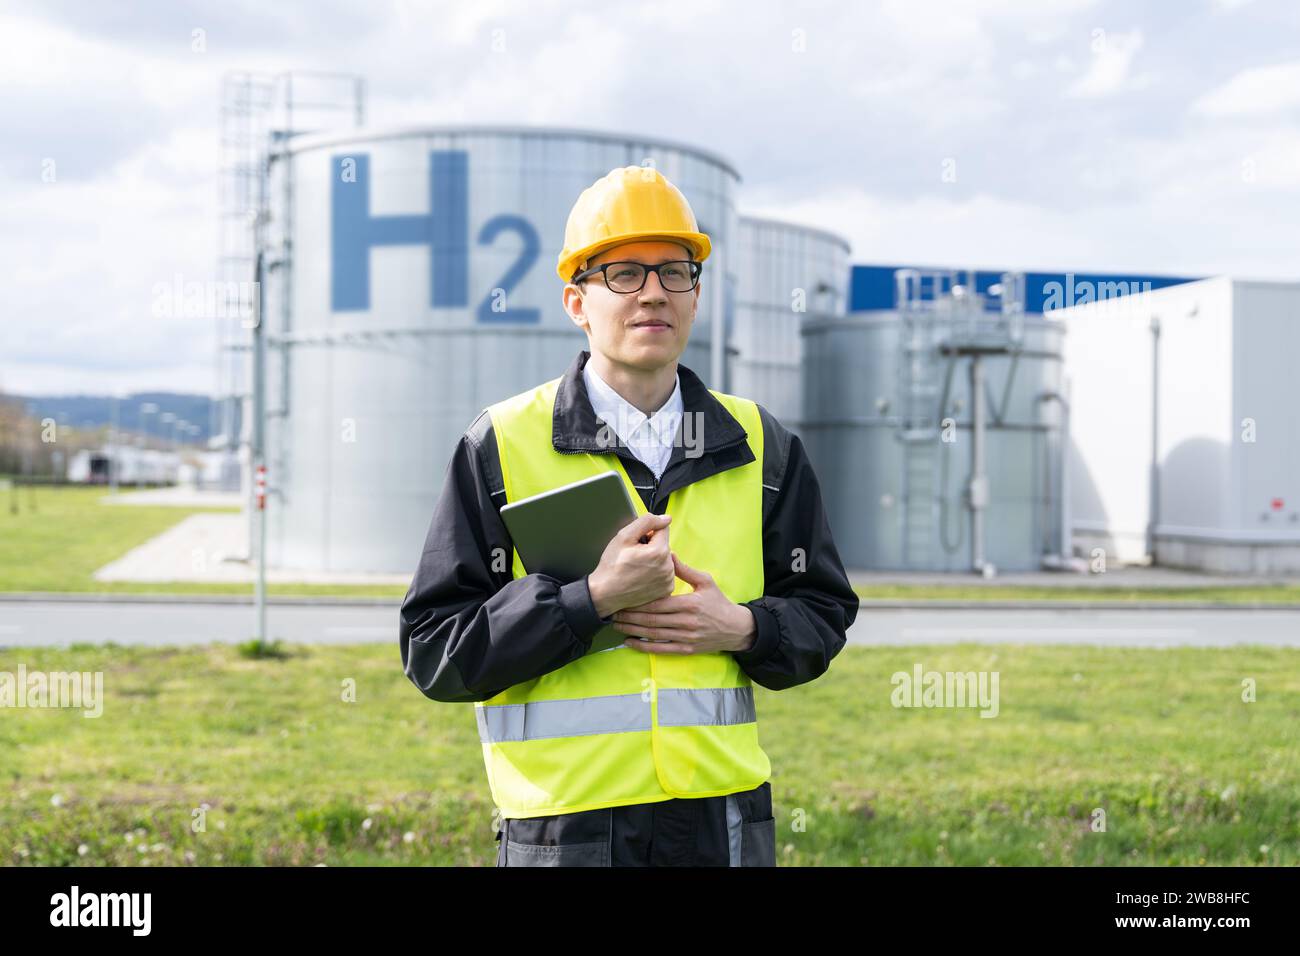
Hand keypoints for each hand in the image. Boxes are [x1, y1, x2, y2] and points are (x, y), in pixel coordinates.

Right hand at [587, 513, 674, 618]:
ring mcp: (668, 581)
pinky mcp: (666, 590)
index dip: (648, 532)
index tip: (636, 543)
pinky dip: (656, 573)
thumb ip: (646, 522)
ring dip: (654, 560)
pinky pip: (665, 573)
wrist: (605, 594)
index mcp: (659, 552)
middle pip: (664, 545)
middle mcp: (668, 567)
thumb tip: (666, 518)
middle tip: (634, 557)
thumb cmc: (612, 566)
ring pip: (665, 559)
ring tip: (637, 568)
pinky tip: (642, 577)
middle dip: (651, 547)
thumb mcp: (624, 537)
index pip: (662, 529)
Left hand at [611, 552, 756, 654]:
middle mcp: (686, 622)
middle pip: (652, 620)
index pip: (658, 604)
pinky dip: (644, 647)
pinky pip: (661, 649)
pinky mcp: (686, 649)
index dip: (639, 603)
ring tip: (616, 625)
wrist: (735, 628)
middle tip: (612, 612)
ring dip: (632, 630)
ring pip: (653, 635)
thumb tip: (668, 554)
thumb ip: (685, 570)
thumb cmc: (719, 602)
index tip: (624, 598)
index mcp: (689, 603)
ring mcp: (686, 637)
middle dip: (630, 617)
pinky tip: (630, 643)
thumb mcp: (706, 581)